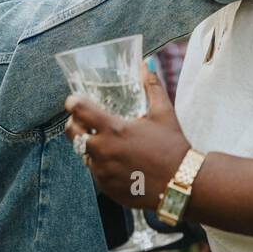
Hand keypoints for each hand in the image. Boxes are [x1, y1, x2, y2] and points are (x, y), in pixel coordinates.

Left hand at [64, 66, 190, 208]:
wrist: (181, 184)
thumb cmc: (173, 146)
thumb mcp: (163, 112)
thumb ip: (152, 86)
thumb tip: (148, 64)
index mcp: (113, 129)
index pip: (79, 110)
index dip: (73, 103)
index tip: (74, 101)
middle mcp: (103, 151)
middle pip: (71, 133)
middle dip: (74, 124)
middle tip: (84, 121)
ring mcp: (102, 172)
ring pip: (83, 154)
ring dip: (89, 146)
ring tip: (106, 142)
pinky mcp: (106, 188)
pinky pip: (95, 173)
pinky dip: (101, 165)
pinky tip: (116, 161)